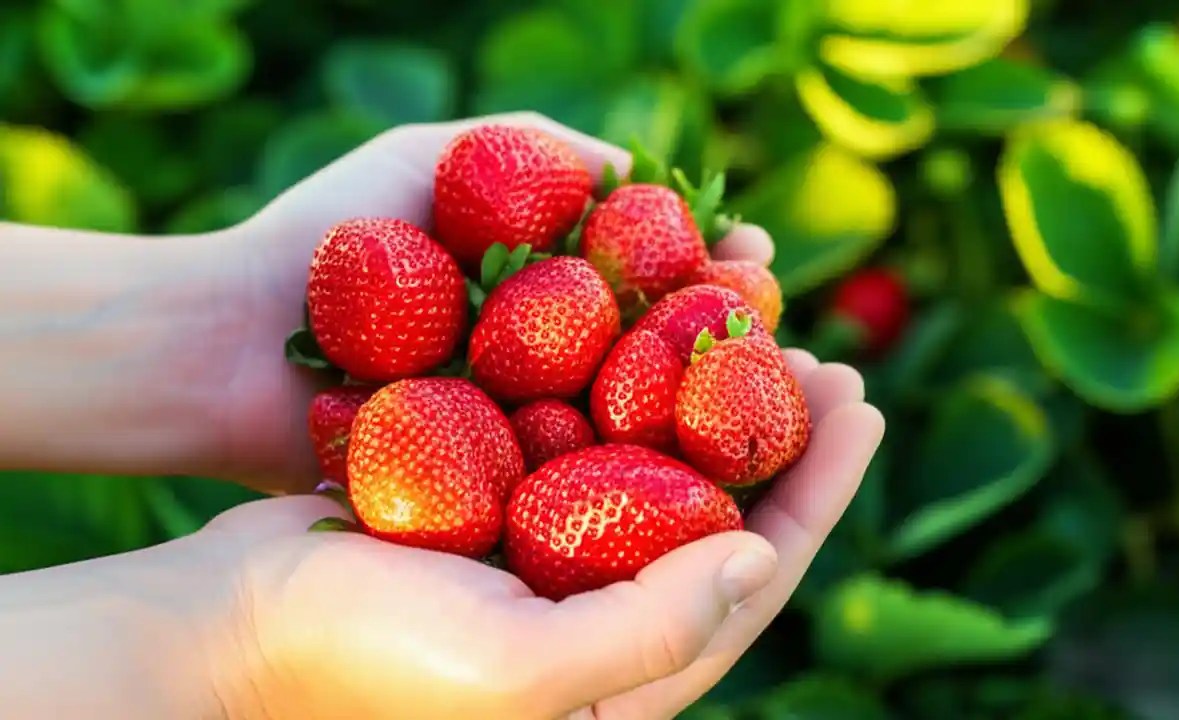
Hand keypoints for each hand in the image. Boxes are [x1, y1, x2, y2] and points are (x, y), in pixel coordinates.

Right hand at [202, 358, 881, 718]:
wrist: (227, 623)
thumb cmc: (364, 660)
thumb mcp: (521, 670)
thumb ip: (653, 629)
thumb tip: (767, 557)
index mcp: (625, 677)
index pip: (755, 582)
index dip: (820, 491)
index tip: (862, 402)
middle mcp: (599, 617)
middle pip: (720, 517)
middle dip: (780, 435)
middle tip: (823, 354)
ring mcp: (549, 558)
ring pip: (658, 468)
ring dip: (705, 397)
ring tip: (748, 324)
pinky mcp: (499, 506)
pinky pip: (586, 435)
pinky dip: (621, 381)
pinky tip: (642, 325)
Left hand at [216, 112, 785, 493]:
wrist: (223, 340)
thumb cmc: (322, 238)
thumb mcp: (442, 155)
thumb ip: (540, 153)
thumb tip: (647, 171)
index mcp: (531, 287)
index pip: (649, 276)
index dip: (710, 270)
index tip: (762, 262)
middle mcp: (533, 357)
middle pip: (652, 351)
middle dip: (725, 345)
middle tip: (789, 340)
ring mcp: (511, 422)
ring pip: (626, 420)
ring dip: (699, 413)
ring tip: (767, 399)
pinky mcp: (481, 484)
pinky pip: (568, 479)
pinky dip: (630, 473)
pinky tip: (692, 468)